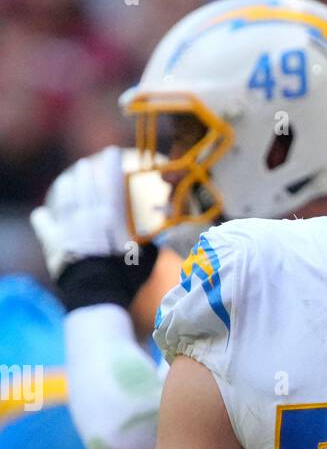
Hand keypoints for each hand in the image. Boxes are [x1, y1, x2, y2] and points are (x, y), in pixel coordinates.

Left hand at [30, 147, 157, 302]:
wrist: (97, 295)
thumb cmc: (124, 279)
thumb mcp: (144, 261)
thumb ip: (150, 247)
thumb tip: (162, 242)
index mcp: (111, 217)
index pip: (111, 183)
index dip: (111, 165)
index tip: (111, 153)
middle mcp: (88, 216)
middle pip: (85, 184)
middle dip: (86, 171)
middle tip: (87, 164)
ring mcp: (68, 227)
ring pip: (64, 198)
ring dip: (66, 185)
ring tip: (68, 180)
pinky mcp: (53, 243)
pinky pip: (44, 224)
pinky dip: (42, 217)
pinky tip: (42, 213)